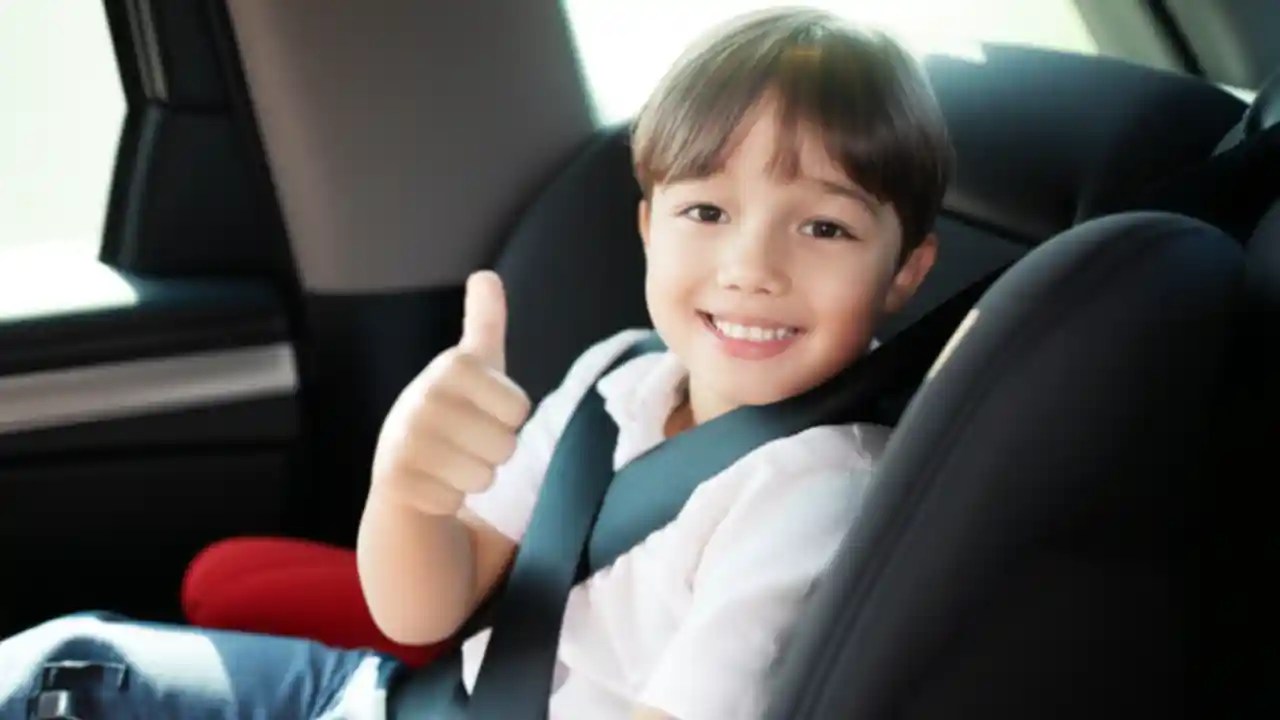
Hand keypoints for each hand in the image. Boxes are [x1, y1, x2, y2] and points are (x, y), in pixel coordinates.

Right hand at [371, 270, 531, 516]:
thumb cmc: (455, 408)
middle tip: (467, 440)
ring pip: (483, 477)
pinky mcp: (396, 480)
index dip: (508, 416)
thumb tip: (486, 275)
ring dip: (475, 477)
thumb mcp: (474, 364)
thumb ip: (485, 321)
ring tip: (452, 460)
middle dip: (494, 450)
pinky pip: (455, 502)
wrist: (402, 457)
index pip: (519, 409)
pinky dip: (450, 499)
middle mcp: (425, 397)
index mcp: (454, 366)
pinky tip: (433, 481)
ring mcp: (406, 439)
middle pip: (506, 445)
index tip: (484, 409)